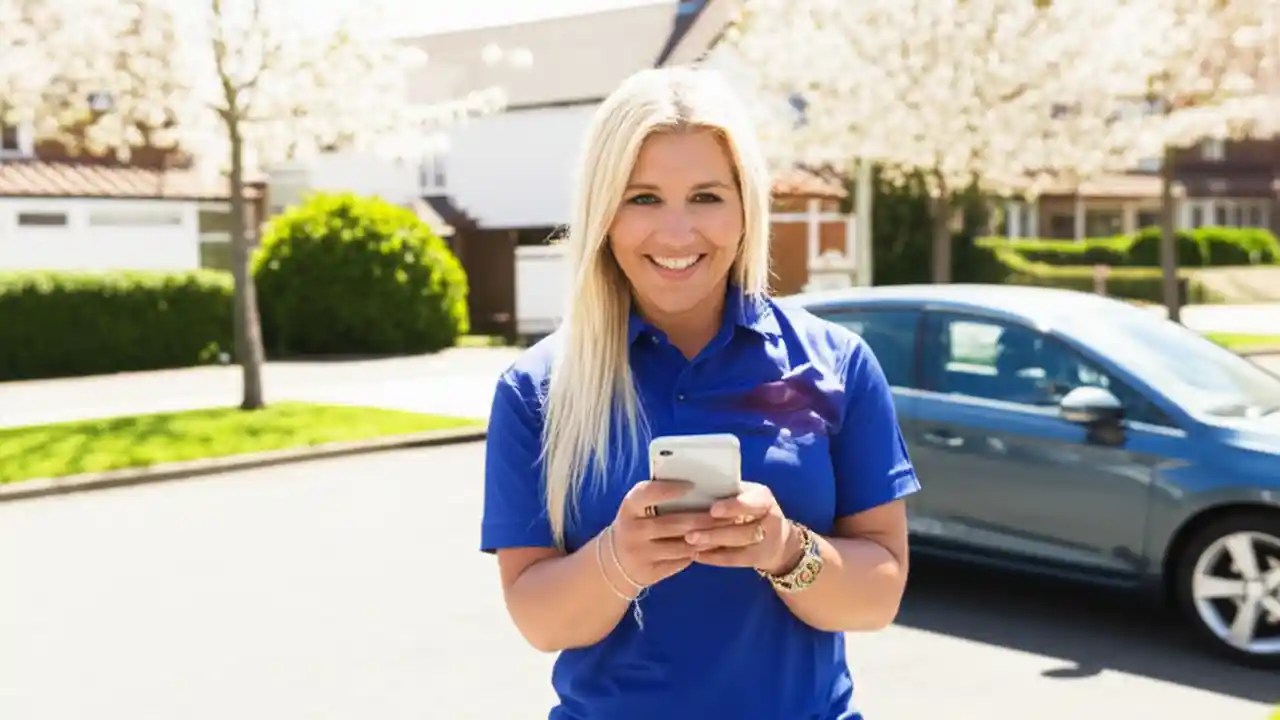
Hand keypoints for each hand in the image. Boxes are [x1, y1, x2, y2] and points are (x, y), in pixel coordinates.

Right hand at [608, 480, 737, 588]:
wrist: (615, 561)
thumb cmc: (637, 524)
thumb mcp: (638, 509)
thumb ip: (659, 498)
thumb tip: (698, 488)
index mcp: (629, 507)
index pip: (648, 493)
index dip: (670, 489)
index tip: (692, 486)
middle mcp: (632, 530)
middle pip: (673, 523)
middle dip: (703, 518)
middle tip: (727, 512)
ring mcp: (641, 553)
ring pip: (682, 545)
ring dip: (707, 537)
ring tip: (726, 529)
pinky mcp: (651, 572)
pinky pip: (682, 561)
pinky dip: (700, 553)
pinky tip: (715, 545)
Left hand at [686, 482, 801, 574]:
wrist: (778, 537)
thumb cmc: (751, 508)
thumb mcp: (747, 494)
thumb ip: (728, 492)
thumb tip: (695, 489)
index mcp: (764, 499)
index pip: (753, 502)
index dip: (734, 507)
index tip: (713, 510)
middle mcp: (770, 521)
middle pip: (744, 529)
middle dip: (716, 532)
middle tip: (690, 533)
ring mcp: (766, 543)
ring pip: (739, 545)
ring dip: (713, 544)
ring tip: (690, 542)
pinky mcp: (757, 559)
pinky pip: (734, 560)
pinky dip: (714, 557)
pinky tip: (695, 554)